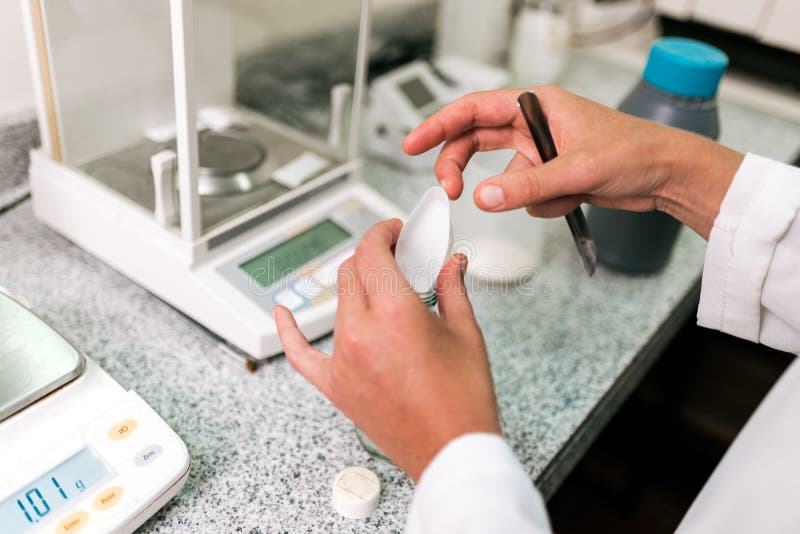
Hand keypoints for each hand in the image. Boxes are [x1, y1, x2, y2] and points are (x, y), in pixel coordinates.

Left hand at [274, 219, 499, 480]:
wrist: (451, 452)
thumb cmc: (462, 401)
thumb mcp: (466, 333)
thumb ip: (451, 289)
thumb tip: (451, 265)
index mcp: (395, 314)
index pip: (371, 251)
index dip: (382, 232)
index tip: (394, 231)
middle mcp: (360, 332)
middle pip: (351, 272)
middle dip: (372, 256)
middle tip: (395, 257)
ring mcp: (342, 360)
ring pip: (336, 302)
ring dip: (355, 286)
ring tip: (379, 288)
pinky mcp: (335, 385)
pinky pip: (300, 354)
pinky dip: (289, 330)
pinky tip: (281, 312)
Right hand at [403, 86, 743, 238]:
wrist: (667, 176)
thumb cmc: (636, 152)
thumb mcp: (577, 169)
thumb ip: (525, 184)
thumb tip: (482, 198)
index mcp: (535, 105)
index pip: (473, 110)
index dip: (438, 125)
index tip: (413, 144)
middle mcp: (533, 125)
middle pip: (476, 143)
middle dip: (462, 167)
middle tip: (451, 191)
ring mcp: (541, 152)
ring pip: (504, 178)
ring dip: (526, 193)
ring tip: (567, 190)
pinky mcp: (550, 175)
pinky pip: (526, 195)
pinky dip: (545, 203)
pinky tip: (576, 197)